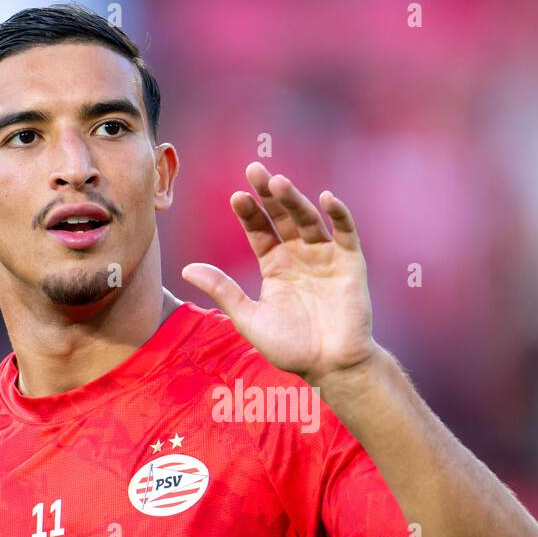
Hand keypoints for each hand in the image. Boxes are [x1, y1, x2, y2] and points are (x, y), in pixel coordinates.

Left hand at [181, 162, 376, 383]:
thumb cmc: (291, 348)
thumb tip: (186, 269)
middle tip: (254, 170)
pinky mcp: (351, 263)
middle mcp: (299, 256)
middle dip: (269, 194)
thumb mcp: (249, 318)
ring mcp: (325, 257)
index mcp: (275, 266)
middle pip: (282, 217)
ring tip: (279, 183)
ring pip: (309, 220)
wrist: (330, 366)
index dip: (249, 213)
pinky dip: (339, 214)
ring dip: (295, 200)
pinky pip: (346, 233)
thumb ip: (223, 290)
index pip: (259, 230)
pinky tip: (327, 198)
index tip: (236, 196)